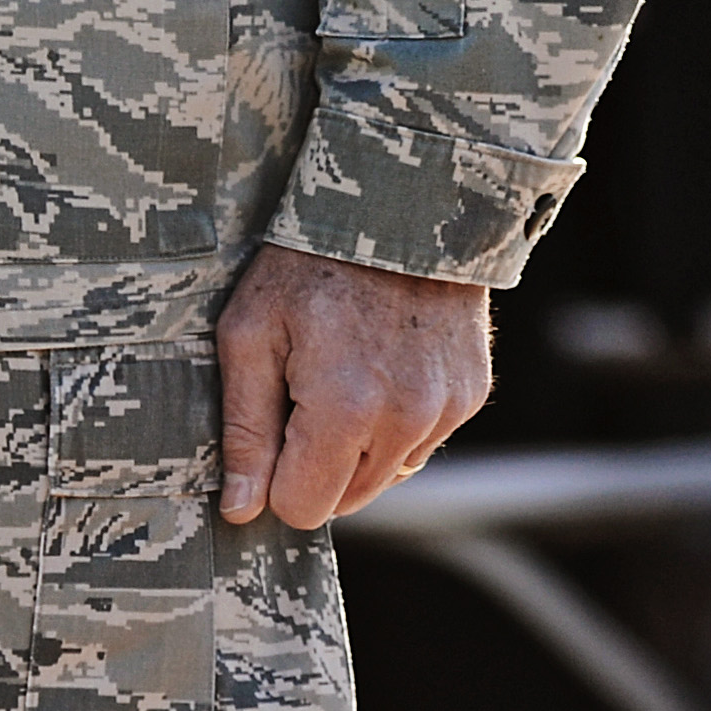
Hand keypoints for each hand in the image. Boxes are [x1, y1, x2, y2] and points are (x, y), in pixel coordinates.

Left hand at [214, 246, 490, 527]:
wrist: (401, 201)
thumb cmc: (310, 262)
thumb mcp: (251, 332)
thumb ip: (246, 429)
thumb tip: (240, 509)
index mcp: (344, 410)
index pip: (302, 509)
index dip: (276, 475)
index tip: (274, 421)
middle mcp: (405, 422)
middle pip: (345, 501)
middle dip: (317, 464)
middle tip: (306, 390)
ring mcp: (446, 410)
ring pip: (385, 477)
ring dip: (359, 447)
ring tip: (347, 372)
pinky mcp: (471, 395)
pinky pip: (421, 444)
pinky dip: (397, 423)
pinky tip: (383, 365)